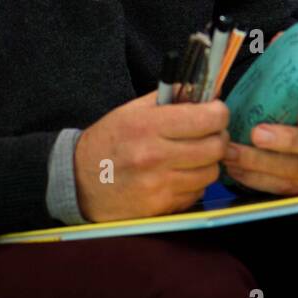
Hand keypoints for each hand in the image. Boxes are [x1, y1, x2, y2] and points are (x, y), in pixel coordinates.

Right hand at [74, 89, 230, 222]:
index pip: (208, 118)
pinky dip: (194, 183)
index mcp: (147, 125)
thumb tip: (209, 90)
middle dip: (218, 137)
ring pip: (211, 172)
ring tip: (192, 156)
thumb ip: (170, 98)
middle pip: (216, 147)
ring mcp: (158, 185)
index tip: (215, 112)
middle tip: (209, 135)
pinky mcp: (161, 207)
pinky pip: (197, 192)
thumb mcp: (132, 111)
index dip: (219, 112)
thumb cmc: (109, 141)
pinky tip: (178, 175)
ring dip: (208, 163)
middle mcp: (154, 156)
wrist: (79, 182)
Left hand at [222, 87, 297, 196]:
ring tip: (232, 153)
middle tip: (256, 135)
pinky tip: (235, 168)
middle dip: (281, 142)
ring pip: (291, 171)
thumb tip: (242, 78)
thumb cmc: (296, 111)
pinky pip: (279, 186)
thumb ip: (282, 88)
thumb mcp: (297, 95)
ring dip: (258, 163)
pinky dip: (254, 178)